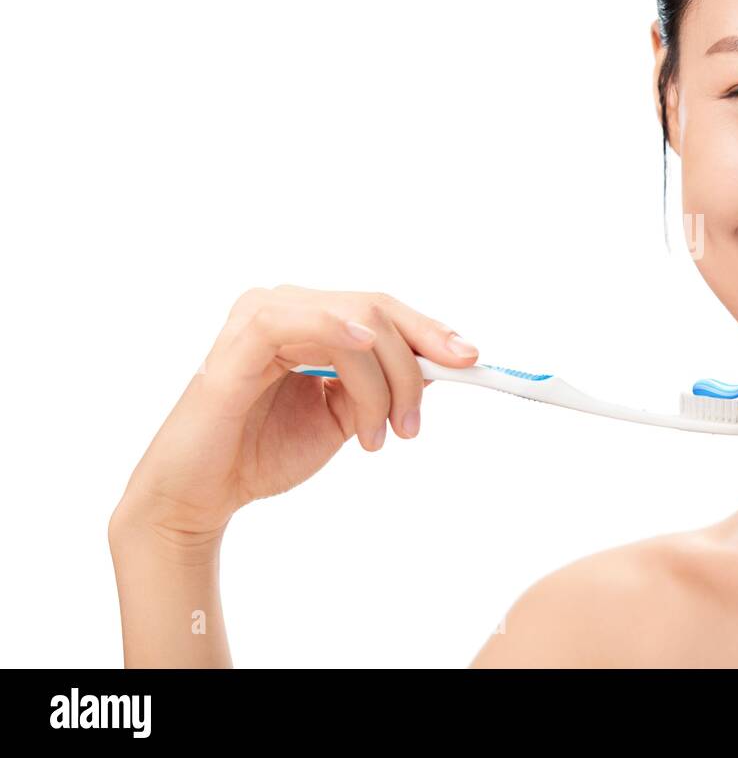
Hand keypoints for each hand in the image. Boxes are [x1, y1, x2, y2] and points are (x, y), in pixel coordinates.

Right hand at [111, 284, 478, 544]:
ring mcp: (261, 316)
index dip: (431, 331)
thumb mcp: (343, 416)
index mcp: (312, 320)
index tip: (471, 359)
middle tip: (416, 422)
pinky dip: (337, 330)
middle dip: (415, 362)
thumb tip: (440, 366)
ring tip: (379, 435)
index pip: (384, 311)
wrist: (202, 494)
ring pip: (356, 323)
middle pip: (378, 311)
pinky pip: (297, 321)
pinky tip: (363, 346)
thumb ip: (383, 385)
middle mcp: (288, 306)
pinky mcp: (239, 340)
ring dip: (382, 380)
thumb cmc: (264, 451)